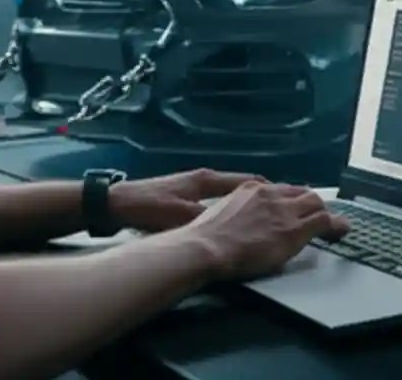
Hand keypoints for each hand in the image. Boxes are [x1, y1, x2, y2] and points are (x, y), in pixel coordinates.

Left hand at [106, 168, 266, 232]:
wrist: (115, 203)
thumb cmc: (149, 207)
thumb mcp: (182, 215)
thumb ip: (209, 217)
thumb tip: (237, 222)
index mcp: (206, 180)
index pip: (246, 181)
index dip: (267, 189)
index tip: (286, 195)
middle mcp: (202, 179)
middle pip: (239, 185)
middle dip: (259, 194)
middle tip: (278, 204)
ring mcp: (190, 186)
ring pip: (226, 192)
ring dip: (243, 200)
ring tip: (260, 212)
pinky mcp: (180, 195)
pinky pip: (213, 199)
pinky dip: (227, 207)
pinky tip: (228, 219)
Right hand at [184, 182, 349, 280]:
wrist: (207, 246)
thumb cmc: (204, 238)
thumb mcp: (218, 214)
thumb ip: (234, 212)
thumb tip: (237, 223)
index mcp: (250, 189)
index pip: (280, 189)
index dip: (292, 200)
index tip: (294, 209)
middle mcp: (270, 194)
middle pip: (301, 192)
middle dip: (311, 204)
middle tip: (317, 216)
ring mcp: (283, 210)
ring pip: (316, 203)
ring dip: (324, 214)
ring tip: (332, 226)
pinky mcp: (293, 229)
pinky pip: (323, 221)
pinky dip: (335, 226)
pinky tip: (339, 232)